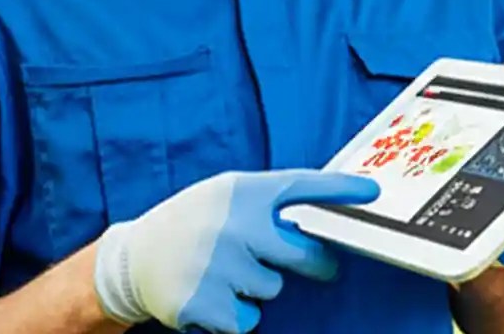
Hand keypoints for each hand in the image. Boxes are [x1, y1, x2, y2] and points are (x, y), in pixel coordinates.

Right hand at [93, 169, 379, 333]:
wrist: (132, 259)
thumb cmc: (194, 224)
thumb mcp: (226, 197)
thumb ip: (269, 202)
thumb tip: (328, 214)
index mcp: (240, 191)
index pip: (301, 186)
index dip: (339, 190)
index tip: (371, 194)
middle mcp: (232, 224)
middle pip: (305, 253)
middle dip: (319, 263)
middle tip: (322, 266)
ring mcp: (218, 265)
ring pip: (273, 288)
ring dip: (259, 286)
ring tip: (226, 271)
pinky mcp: (204, 303)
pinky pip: (249, 318)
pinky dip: (237, 314)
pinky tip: (213, 294)